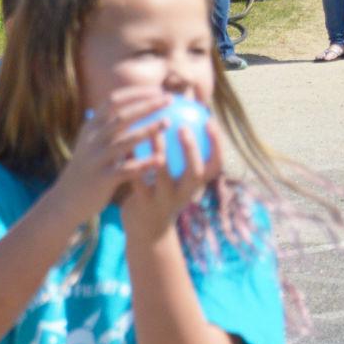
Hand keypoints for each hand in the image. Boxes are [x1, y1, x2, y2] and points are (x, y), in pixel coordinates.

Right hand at [50, 86, 166, 221]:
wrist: (66, 200)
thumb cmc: (89, 169)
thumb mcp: (94, 144)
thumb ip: (112, 128)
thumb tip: (139, 108)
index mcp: (91, 128)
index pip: (113, 101)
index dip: (137, 93)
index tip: (158, 89)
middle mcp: (91, 140)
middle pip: (121, 116)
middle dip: (147, 105)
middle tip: (170, 99)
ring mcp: (95, 159)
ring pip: (125, 141)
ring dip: (148, 129)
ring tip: (168, 122)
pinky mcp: (101, 179)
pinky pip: (126, 169)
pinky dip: (144, 163)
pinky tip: (162, 159)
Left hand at [119, 118, 223, 243]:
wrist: (146, 228)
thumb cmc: (164, 190)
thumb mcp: (179, 174)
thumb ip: (183, 152)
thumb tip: (186, 115)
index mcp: (197, 183)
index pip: (216, 163)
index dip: (216, 143)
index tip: (209, 119)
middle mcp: (186, 193)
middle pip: (196, 172)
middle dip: (192, 150)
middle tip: (182, 127)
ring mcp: (165, 200)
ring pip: (165, 177)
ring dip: (160, 154)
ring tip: (153, 133)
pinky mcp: (143, 205)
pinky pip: (138, 181)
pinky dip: (134, 163)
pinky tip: (127, 145)